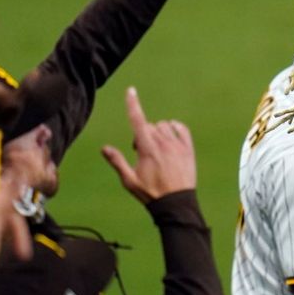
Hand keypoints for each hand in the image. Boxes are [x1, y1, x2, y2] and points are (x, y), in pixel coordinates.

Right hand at [101, 88, 196, 203]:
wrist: (176, 203)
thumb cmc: (151, 193)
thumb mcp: (129, 180)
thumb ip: (117, 161)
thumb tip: (104, 148)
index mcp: (147, 149)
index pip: (138, 121)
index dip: (133, 104)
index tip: (131, 91)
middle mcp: (163, 143)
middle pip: (149, 126)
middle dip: (142, 135)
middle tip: (141, 153)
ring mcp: (178, 145)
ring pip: (164, 126)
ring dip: (157, 132)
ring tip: (156, 149)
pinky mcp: (188, 149)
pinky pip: (181, 129)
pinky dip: (175, 128)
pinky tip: (170, 137)